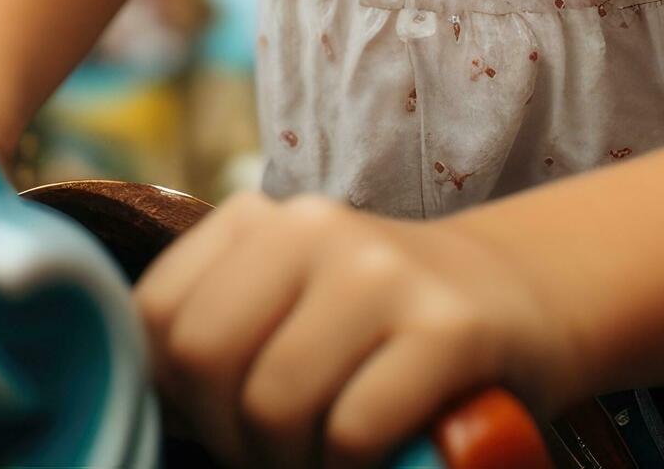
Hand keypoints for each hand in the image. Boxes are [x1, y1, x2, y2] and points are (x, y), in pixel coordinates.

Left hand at [134, 190, 578, 468]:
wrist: (523, 299)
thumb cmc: (381, 327)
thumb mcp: (292, 300)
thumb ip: (220, 329)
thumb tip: (141, 398)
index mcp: (260, 219)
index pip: (155, 317)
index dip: (175, 393)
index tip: (224, 418)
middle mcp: (315, 228)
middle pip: (203, 357)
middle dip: (229, 435)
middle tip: (273, 453)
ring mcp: (384, 272)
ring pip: (275, 401)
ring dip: (291, 461)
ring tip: (322, 458)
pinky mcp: (448, 327)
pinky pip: (354, 429)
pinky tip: (375, 458)